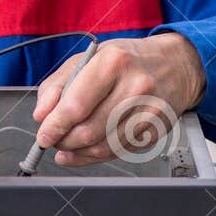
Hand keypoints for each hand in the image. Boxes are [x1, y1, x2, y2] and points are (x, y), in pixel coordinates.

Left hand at [31, 33, 204, 166]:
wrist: (175, 64)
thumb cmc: (126, 61)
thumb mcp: (87, 59)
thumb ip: (56, 85)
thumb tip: (41, 115)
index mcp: (113, 62)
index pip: (76, 105)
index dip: (55, 126)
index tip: (43, 136)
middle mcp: (135, 86)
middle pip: (88, 130)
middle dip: (63, 141)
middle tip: (53, 140)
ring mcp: (149, 110)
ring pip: (103, 146)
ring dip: (78, 151)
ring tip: (67, 144)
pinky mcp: (157, 128)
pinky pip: (119, 151)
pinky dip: (95, 156)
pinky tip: (84, 150)